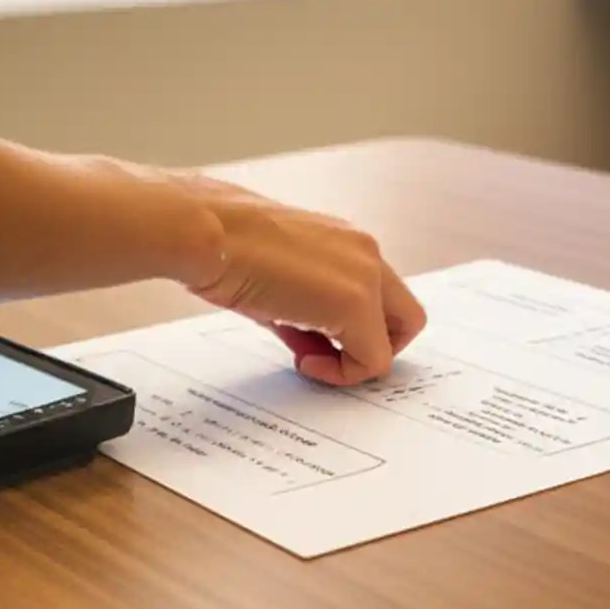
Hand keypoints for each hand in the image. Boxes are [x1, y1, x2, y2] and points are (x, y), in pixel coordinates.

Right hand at [180, 173, 426, 385]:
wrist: (205, 235)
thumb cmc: (223, 248)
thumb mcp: (275, 285)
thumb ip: (306, 313)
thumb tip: (312, 345)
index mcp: (345, 243)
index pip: (378, 298)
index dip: (353, 331)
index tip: (313, 340)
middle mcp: (365, 254)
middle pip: (404, 319)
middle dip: (372, 348)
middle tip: (329, 358)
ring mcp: (365, 277)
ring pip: (393, 340)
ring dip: (354, 360)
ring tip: (307, 357)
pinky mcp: (354, 304)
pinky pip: (373, 359)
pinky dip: (344, 373)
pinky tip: (305, 361)